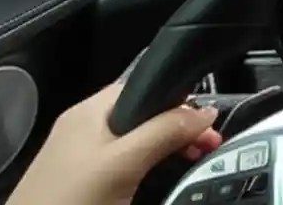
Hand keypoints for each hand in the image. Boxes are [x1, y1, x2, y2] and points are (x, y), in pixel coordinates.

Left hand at [6, 83, 222, 204]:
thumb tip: (206, 110)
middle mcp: (84, 127)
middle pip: (143, 115)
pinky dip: (147, 167)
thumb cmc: (74, 199)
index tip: (208, 126)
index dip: (179, 102)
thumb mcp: (125, 162)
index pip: (145, 88)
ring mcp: (81, 156)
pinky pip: (123, 163)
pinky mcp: (82, 181)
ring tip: (191, 163)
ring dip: (166, 148)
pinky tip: (159, 179)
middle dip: (178, 128)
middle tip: (207, 149)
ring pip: (135, 141)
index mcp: (90, 110)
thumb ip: (165, 132)